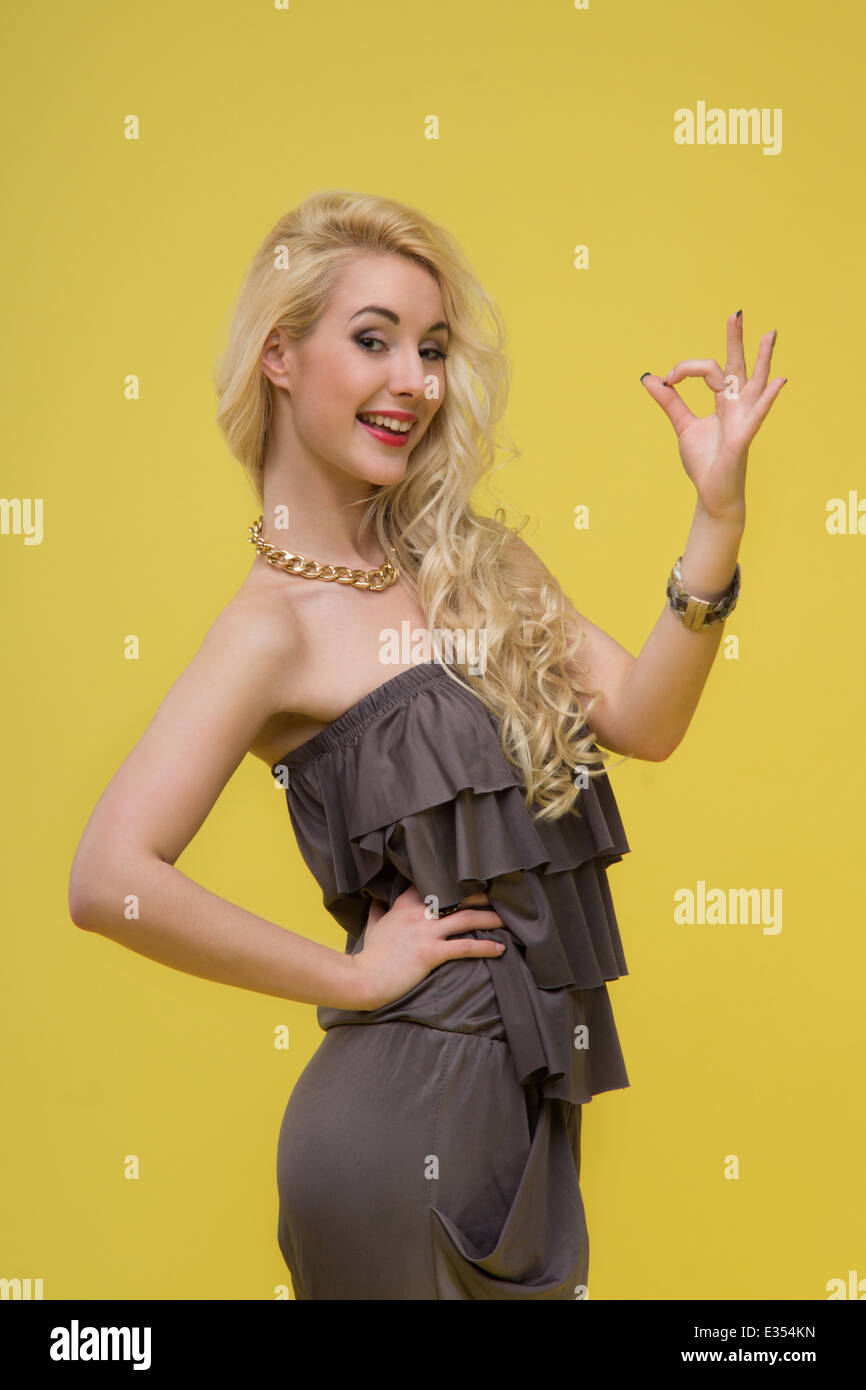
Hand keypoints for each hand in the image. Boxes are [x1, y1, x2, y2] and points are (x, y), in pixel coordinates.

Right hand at [349, 883, 505, 1011]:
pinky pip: (464, 947)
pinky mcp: (431, 953)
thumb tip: (375, 900)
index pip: (432, 883)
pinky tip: (500, 949)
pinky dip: (485, 947)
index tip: (470, 881)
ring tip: (507, 919)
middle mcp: (418, 914)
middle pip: (457, 897)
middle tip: (499, 896)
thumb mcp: (372, 927)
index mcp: (405, 905)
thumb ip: (377, 911)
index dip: (453, 881)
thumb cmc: (370, 955)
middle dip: (481, 895)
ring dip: (490, 918)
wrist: (362, 978)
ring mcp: (425, 932)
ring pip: (466, 918)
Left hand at [641, 310, 785, 525]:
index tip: (666, 380)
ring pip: (754, 383)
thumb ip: (670, 402)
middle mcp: (736, 404)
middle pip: (737, 366)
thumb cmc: (704, 461)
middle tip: (736, 313)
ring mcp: (743, 418)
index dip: (684, 370)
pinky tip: (779, 381)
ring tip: (770, 334)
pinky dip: (768, 398)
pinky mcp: (743, 436)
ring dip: (762, 359)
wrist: (711, 494)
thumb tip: (649, 377)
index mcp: (723, 400)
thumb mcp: (683, 426)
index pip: (706, 370)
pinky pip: (757, 414)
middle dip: (735, 340)